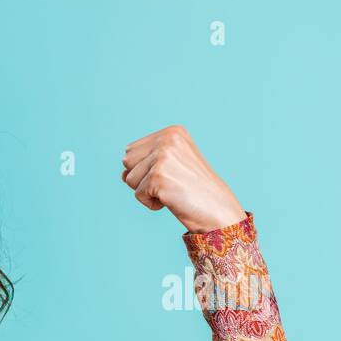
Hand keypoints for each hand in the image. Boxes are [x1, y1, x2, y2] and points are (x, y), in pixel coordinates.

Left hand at [120, 125, 245, 233]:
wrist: (217, 209)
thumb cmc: (193, 189)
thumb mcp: (171, 166)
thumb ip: (144, 163)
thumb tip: (122, 174)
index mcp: (172, 132)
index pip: (132, 150)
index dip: (145, 169)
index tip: (170, 173)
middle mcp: (167, 139)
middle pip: (127, 162)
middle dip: (141, 178)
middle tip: (170, 183)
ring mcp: (163, 156)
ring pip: (129, 179)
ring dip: (146, 191)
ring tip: (172, 190)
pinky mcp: (158, 176)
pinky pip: (138, 195)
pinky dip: (151, 203)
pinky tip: (172, 200)